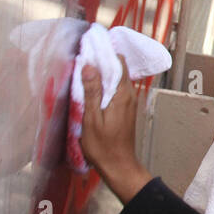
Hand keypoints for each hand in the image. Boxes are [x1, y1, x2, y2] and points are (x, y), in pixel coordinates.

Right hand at [80, 59, 150, 204]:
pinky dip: (105, 84)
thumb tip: (89, 66)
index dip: (105, 52)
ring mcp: (129, 102)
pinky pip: (116, 89)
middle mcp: (130, 95)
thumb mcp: (92, 119)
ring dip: (102, 72)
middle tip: (83, 55)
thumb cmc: (104, 146)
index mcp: (123, 94)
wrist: (119, 166)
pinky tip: (92, 86)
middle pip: (118, 69)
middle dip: (102, 60)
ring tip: (84, 68)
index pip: (118, 63)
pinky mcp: (125, 109)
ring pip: (117, 79)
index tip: (89, 47)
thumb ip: (92, 91)